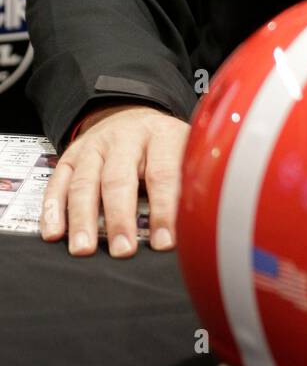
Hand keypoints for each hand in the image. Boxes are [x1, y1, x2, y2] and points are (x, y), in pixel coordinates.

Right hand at [39, 104, 189, 257]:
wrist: (132, 116)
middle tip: (122, 249)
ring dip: (83, 218)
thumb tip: (195, 224)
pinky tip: (54, 233)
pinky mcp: (71, 155)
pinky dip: (53, 209)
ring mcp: (94, 146)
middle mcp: (125, 137)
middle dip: (120, 217)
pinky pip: (58, 182)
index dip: (164, 209)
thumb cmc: (163, 145)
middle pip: (119, 178)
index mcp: (161, 135)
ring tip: (84, 248)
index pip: (163, 173)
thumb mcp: (185, 151)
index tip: (164, 241)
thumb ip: (188, 181)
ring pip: (85, 182)